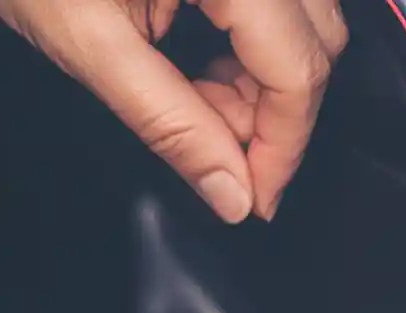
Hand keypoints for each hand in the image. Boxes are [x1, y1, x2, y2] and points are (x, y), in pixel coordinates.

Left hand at [0, 0, 348, 222]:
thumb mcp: (90, 42)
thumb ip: (170, 121)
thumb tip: (232, 192)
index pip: (298, 71)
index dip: (283, 148)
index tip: (256, 201)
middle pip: (315, 48)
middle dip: (274, 117)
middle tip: (221, 158)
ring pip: (306, 28)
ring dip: (267, 83)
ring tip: (201, 105)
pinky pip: (280, 7)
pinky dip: (252, 49)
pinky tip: (206, 69)